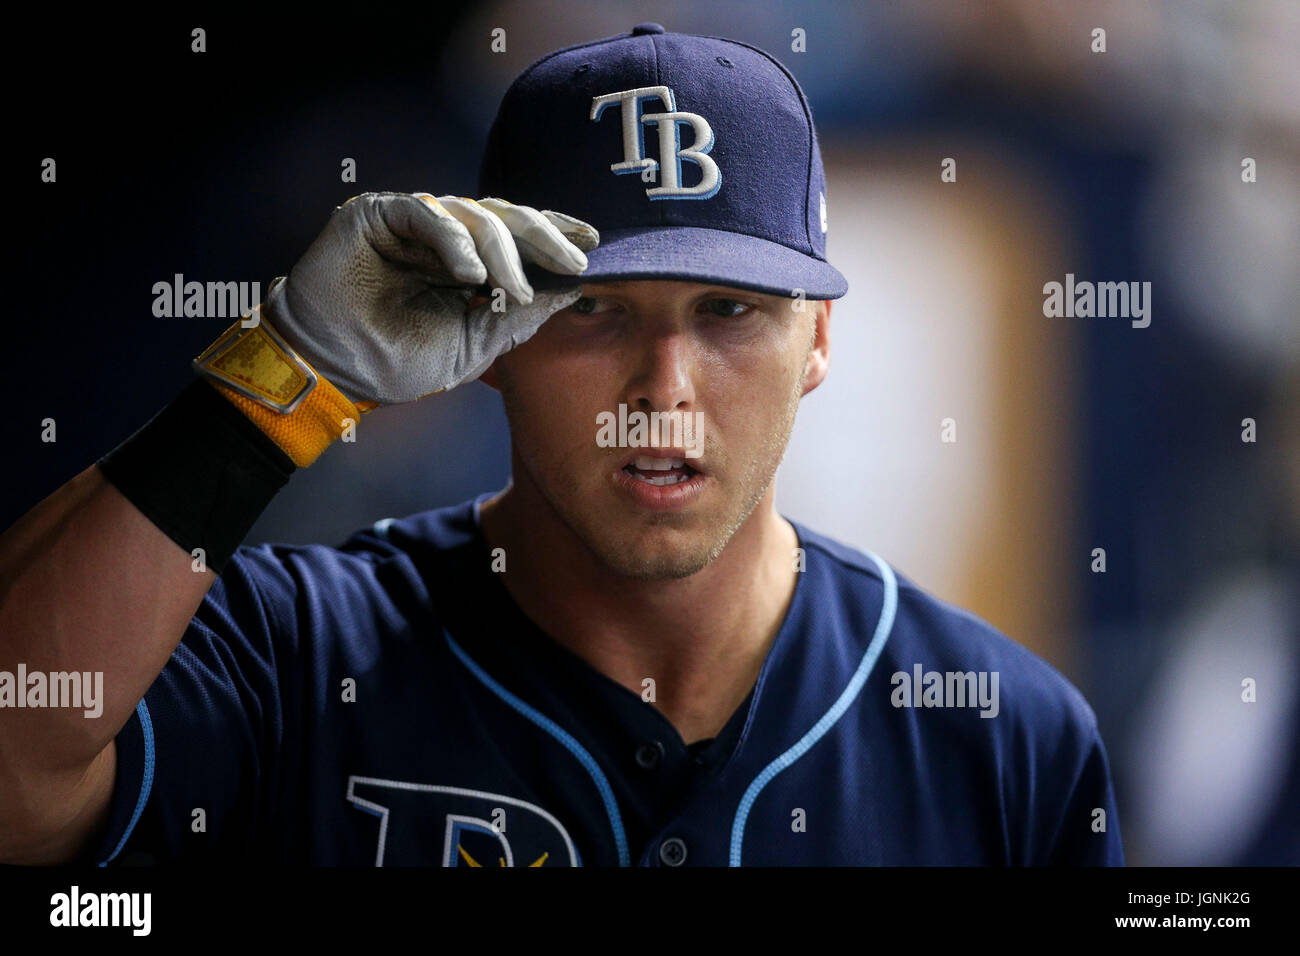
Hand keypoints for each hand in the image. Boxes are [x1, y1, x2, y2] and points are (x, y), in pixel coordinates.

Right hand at [264, 191, 598, 404]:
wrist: (337, 373)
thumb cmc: (398, 362)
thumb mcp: (476, 345)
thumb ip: (519, 317)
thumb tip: (572, 291)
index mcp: (467, 262)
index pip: (519, 237)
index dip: (554, 235)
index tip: (594, 245)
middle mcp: (443, 236)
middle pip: (505, 217)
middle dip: (544, 238)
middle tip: (574, 262)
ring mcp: (411, 221)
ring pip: (473, 215)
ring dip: (502, 253)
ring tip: (513, 290)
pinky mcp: (378, 213)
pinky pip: (426, 213)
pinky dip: (453, 241)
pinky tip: (470, 274)